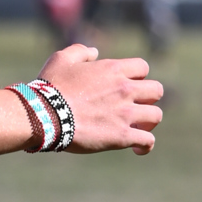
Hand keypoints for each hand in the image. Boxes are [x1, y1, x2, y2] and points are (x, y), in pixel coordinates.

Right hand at [40, 44, 162, 154]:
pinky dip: (145, 145)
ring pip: (156, 115)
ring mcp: (125, 113)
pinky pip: (147, 140)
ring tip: (138, 128)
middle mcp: (125, 89)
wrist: (45, 115)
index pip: (142, 67)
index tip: (127, 85)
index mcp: (113, 70)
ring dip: (148, 121)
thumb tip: (94, 53)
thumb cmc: (51, 88)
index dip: (137, 76)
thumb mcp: (61, 59)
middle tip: (135, 107)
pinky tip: (137, 149)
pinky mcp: (122, 136)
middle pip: (156, 90)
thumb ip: (80, 51)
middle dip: (148, 98)